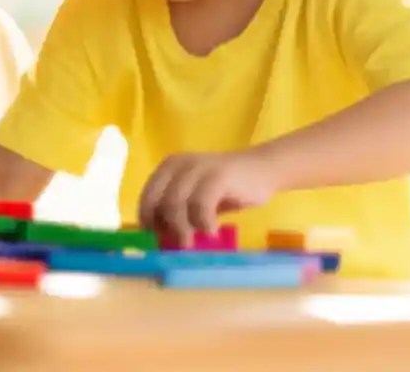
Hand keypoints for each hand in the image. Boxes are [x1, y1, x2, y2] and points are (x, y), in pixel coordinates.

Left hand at [138, 149, 279, 245]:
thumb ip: (177, 213)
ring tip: (194, 242)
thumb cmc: (225, 190)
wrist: (263, 170)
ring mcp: (197, 167)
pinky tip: (212, 231)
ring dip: (182, 228)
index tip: (161, 240)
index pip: (146, 198)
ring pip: (175, 203)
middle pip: (157, 202)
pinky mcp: (218, 175)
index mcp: (168, 168)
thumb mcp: (195, 201)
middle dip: (164, 228)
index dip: (148, 222)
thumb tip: (159, 240)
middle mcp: (178, 164)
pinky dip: (203, 222)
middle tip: (179, 245)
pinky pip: (201, 204)